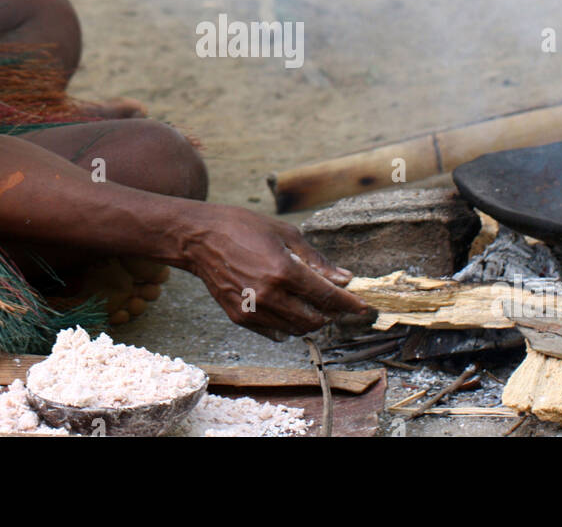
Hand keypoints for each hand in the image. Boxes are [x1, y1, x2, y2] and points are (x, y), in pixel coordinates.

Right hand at [178, 205, 368, 338]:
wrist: (199, 238)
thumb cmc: (243, 228)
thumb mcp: (285, 234)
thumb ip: (316, 260)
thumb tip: (344, 278)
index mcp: (284, 271)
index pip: (327, 297)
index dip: (349, 303)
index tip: (362, 307)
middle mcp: (269, 295)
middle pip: (314, 319)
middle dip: (329, 313)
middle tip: (332, 301)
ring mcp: (253, 310)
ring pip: (295, 329)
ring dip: (308, 320)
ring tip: (307, 302)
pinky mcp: (239, 318)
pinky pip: (274, 332)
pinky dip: (286, 325)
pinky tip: (285, 307)